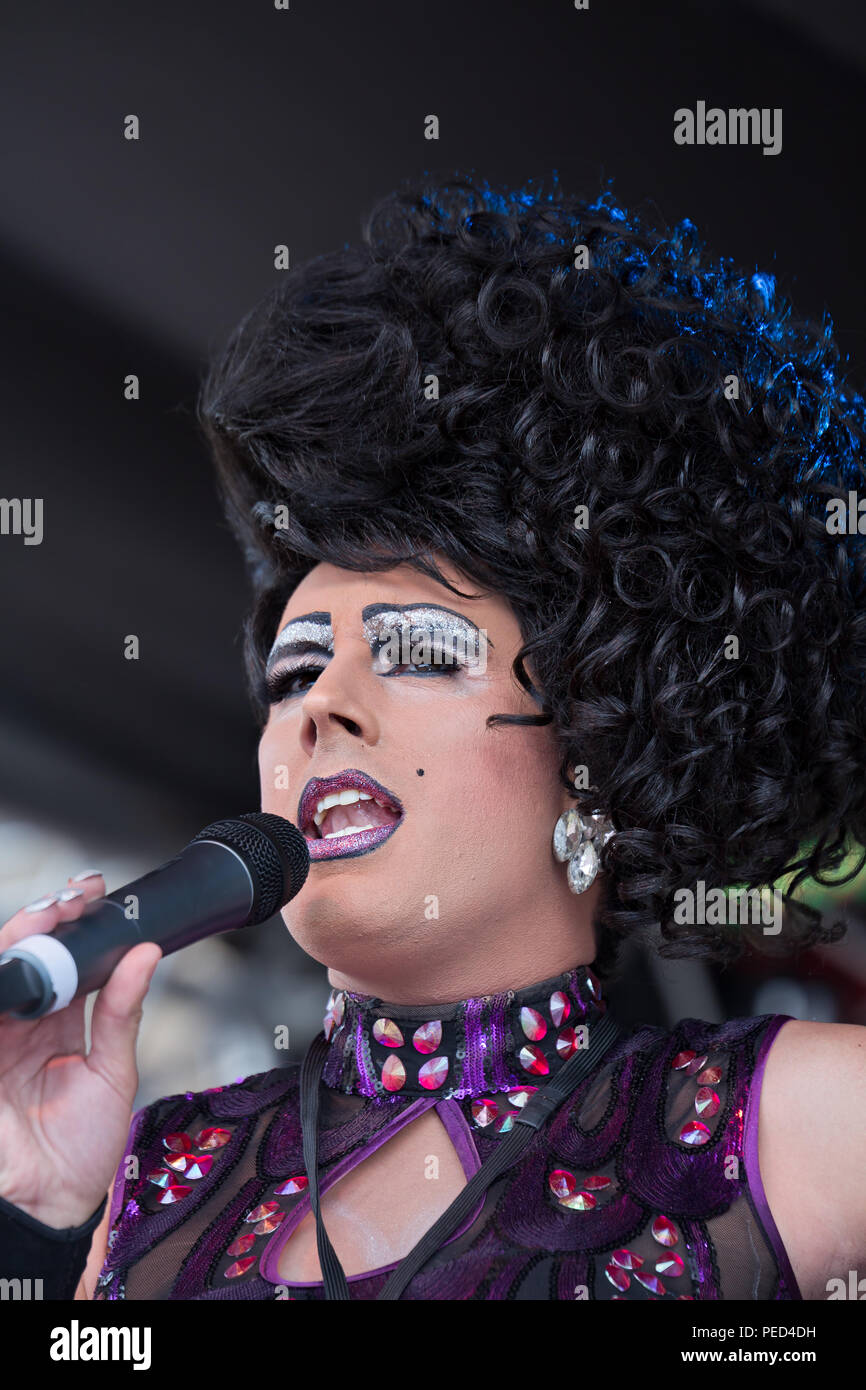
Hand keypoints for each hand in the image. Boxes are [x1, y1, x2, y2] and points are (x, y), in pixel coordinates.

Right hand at [0, 874, 161, 1228]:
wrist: (49, 1206)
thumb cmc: (78, 1152)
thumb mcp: (112, 1073)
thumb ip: (121, 1013)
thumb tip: (146, 955)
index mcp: (56, 1023)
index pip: (66, 959)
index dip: (79, 923)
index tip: (99, 893)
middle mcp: (22, 1023)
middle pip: (29, 953)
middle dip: (50, 917)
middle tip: (77, 897)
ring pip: (3, 968)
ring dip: (24, 935)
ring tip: (52, 915)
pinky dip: (3, 973)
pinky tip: (19, 958)